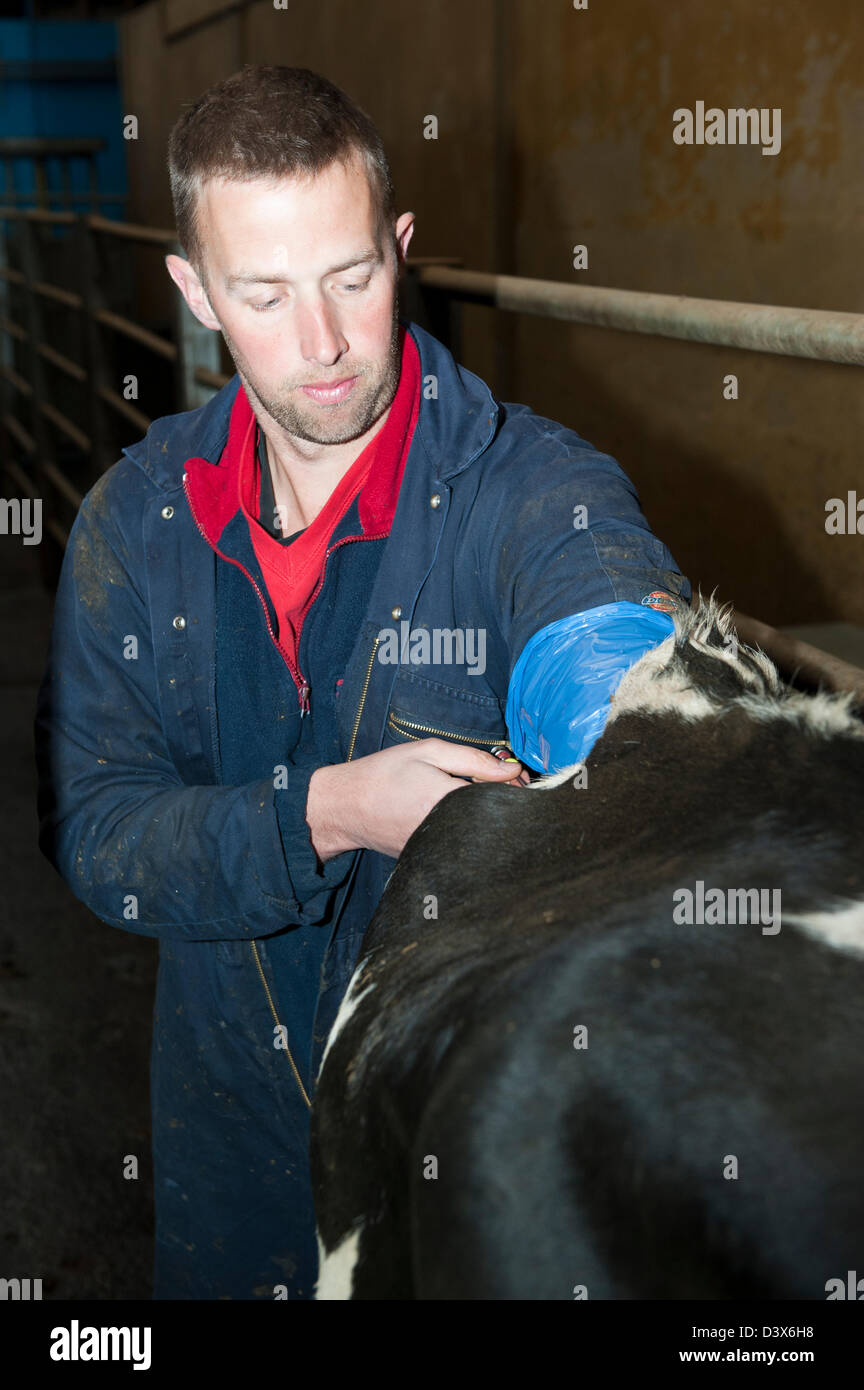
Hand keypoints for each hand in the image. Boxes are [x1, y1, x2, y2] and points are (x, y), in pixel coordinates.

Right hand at [307, 739, 528, 860]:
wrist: (346, 807)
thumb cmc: (385, 774)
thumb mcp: (428, 752)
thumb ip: (474, 760)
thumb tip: (512, 770)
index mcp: (447, 799)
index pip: (501, 798)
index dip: (517, 788)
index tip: (518, 777)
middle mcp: (446, 829)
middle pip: (495, 821)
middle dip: (507, 803)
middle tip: (505, 784)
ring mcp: (439, 847)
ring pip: (482, 834)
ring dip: (490, 816)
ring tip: (482, 796)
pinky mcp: (432, 857)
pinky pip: (464, 843)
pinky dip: (471, 828)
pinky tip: (463, 813)